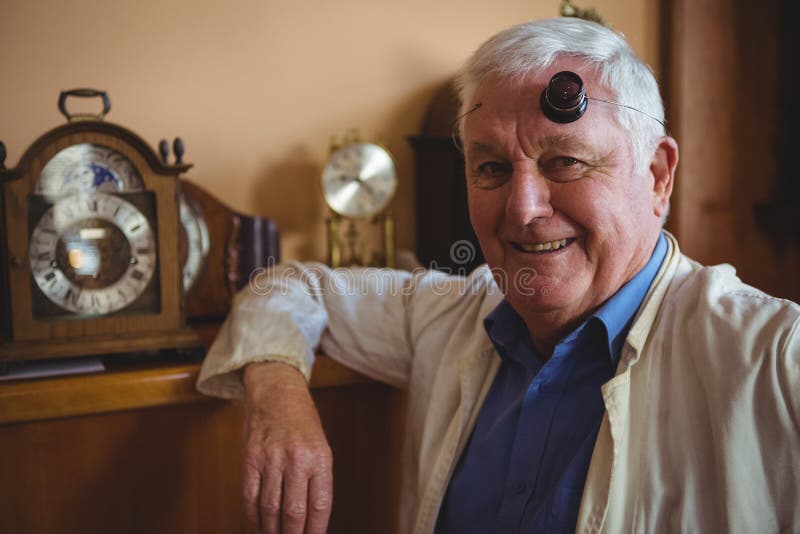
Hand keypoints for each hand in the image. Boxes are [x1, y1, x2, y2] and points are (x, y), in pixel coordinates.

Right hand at [242, 362, 332, 533]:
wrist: (276, 390)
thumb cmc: (302, 422)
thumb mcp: (320, 446)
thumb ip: (316, 479)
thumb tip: (311, 518)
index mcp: (320, 457)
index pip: (320, 505)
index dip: (316, 531)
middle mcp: (296, 458)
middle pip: (294, 512)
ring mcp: (271, 458)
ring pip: (270, 508)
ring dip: (272, 530)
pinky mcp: (250, 457)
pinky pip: (250, 496)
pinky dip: (253, 516)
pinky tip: (258, 524)